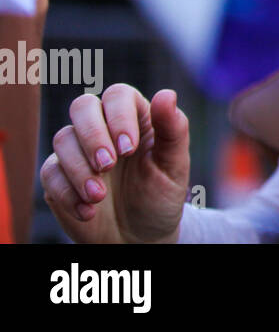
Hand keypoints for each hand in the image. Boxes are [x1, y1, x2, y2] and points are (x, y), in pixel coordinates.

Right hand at [40, 85, 190, 243]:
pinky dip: (67, 193)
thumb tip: (166, 94)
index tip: (128, 149)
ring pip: (63, 138)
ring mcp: (79, 151)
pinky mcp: (59, 177)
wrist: (137, 237)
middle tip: (108, 165)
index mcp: (135, 118)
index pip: (118, 95)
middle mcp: (103, 128)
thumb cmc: (160, 195)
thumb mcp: (174, 166)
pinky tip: (88, 210)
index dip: (119, 116)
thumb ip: (173, 130)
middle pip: (83, 106)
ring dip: (80, 169)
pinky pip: (50, 172)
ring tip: (99, 196)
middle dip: (93, 135)